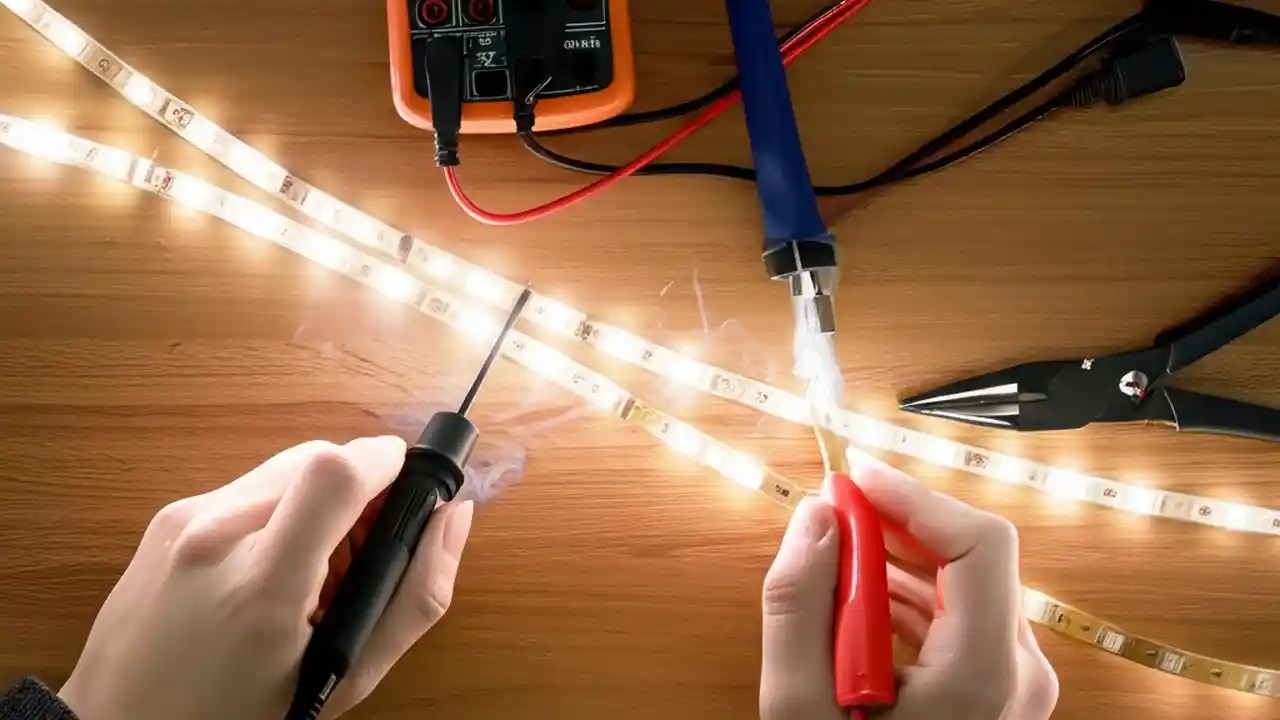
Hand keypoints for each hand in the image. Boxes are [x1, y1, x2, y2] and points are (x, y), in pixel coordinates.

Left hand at [58, 437, 474, 719]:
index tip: (406, 480)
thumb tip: (455, 517)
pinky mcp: (168, 516)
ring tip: (313, 565)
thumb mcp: (346, 676)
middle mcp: (214, 537)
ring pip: (285, 465)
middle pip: (317, 456)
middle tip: (359, 548)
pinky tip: (271, 565)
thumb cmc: (238, 714)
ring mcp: (183, 521)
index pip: (333, 472)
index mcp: (262, 586)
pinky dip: (278, 510)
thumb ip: (417, 597)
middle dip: (357, 486)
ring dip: (317, 498)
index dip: (383, 460)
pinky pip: (248, 485)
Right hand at [759, 452, 1057, 719]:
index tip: (856, 476)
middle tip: (831, 511)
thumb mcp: (799, 708)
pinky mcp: (1000, 690)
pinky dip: (911, 593)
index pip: (981, 544)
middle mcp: (1020, 674)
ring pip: (965, 584)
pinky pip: (963, 615)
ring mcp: (1016, 686)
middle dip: (896, 524)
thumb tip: (816, 516)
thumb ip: (799, 605)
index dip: (917, 496)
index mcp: (985, 677)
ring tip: (831, 563)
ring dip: (897, 558)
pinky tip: (859, 600)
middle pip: (973, 556)